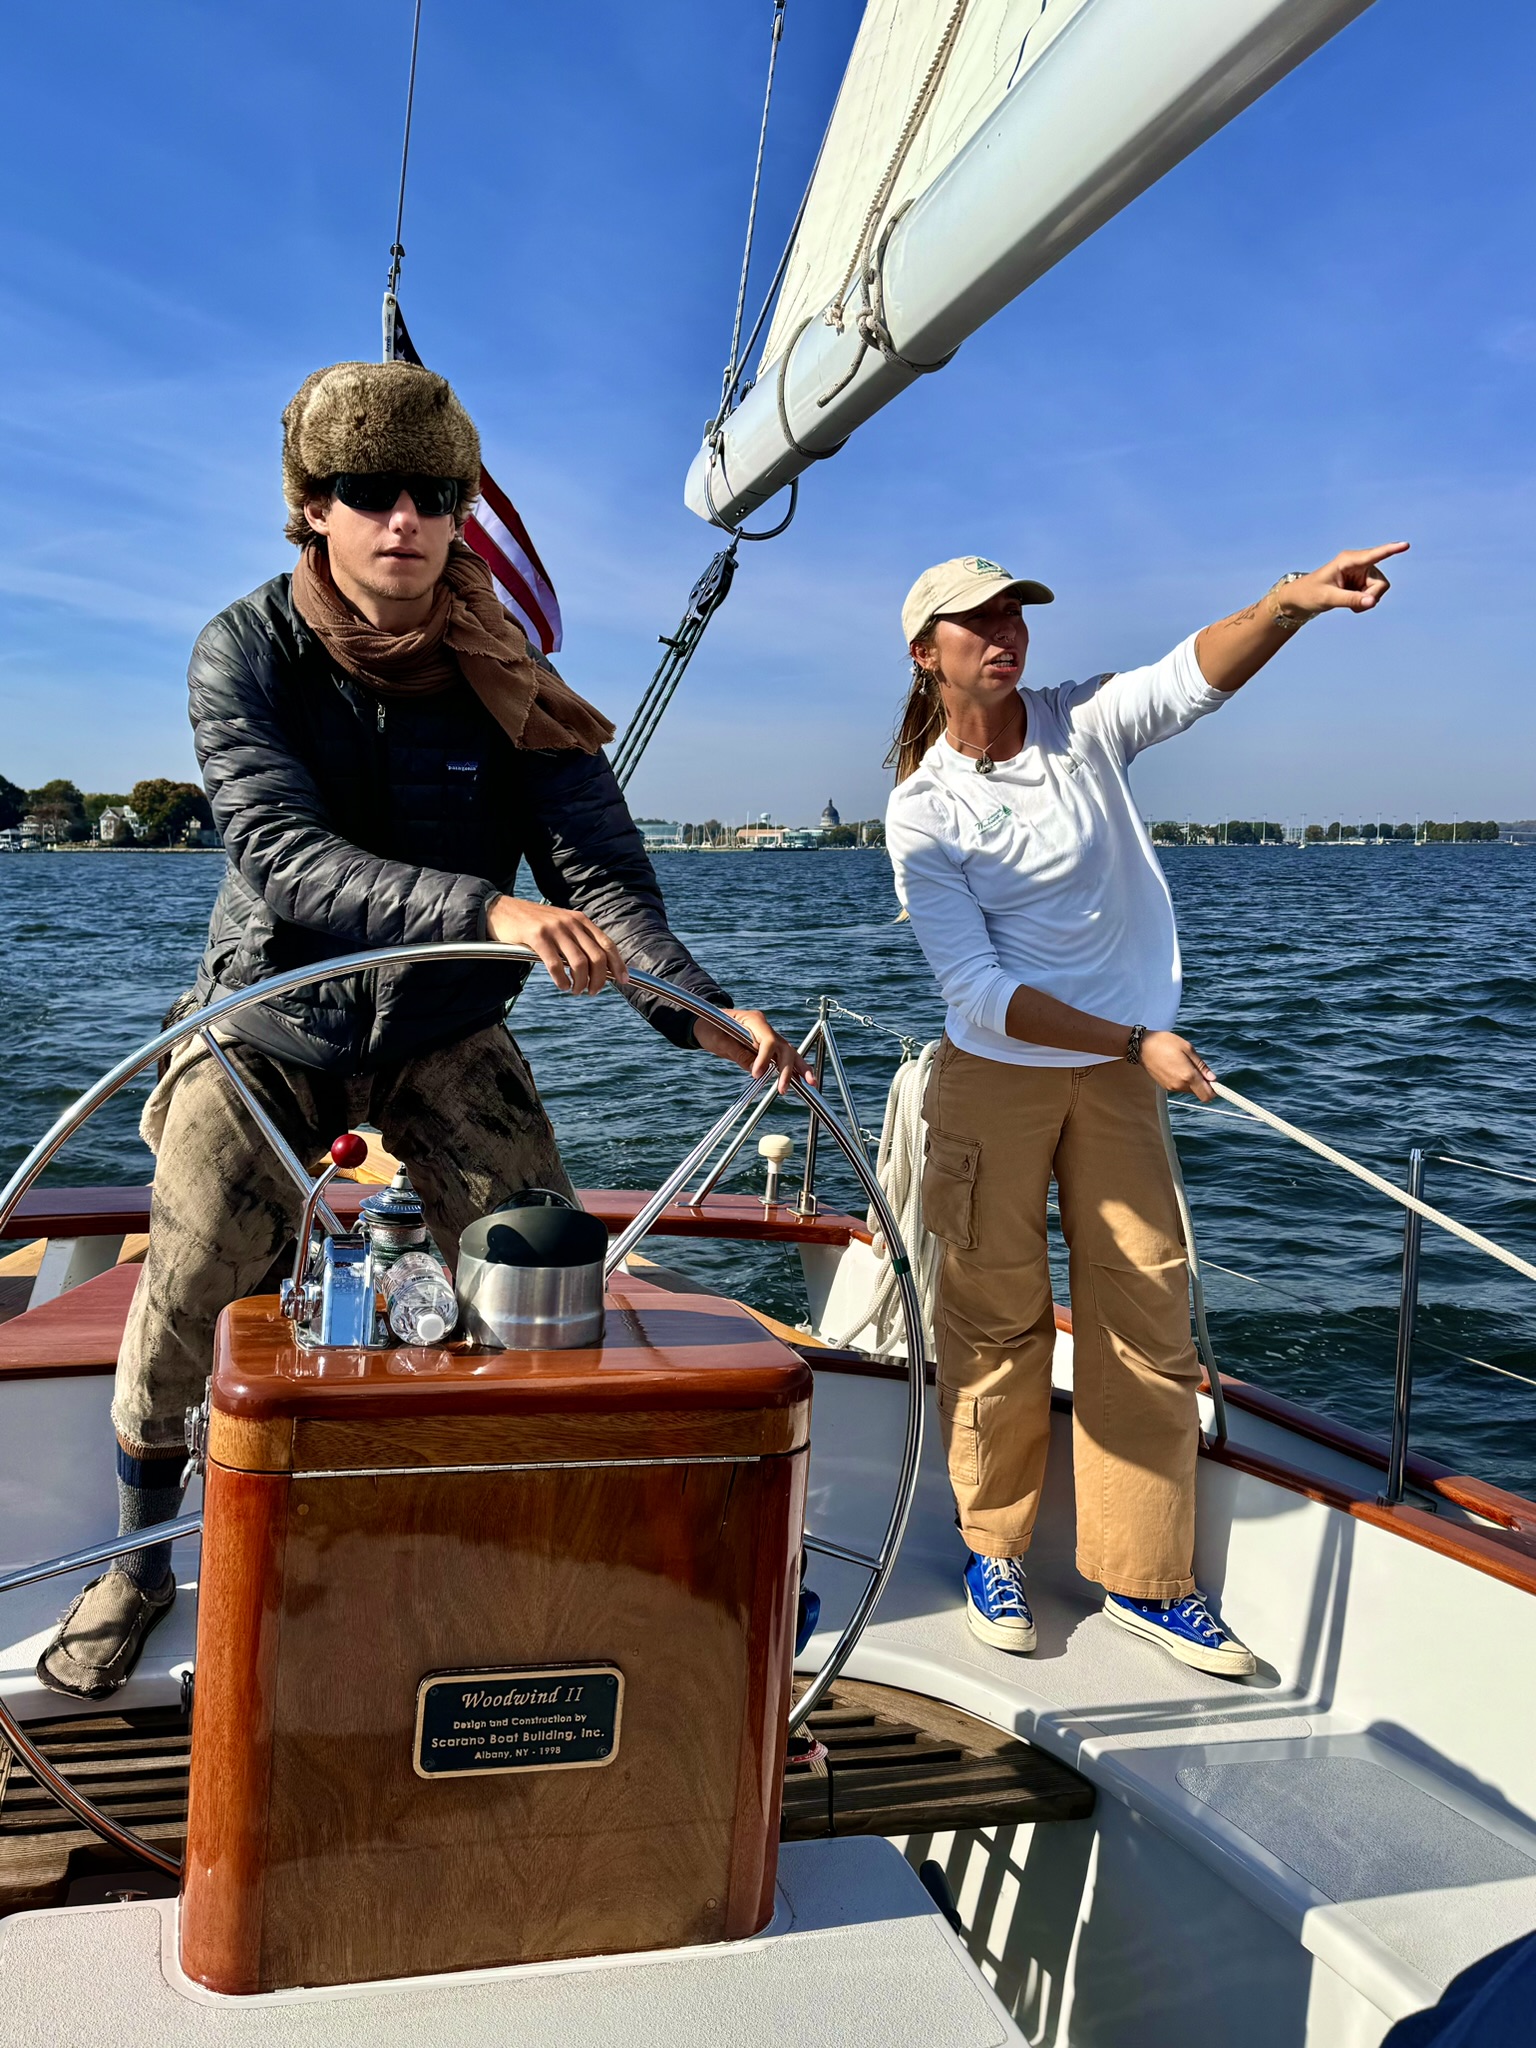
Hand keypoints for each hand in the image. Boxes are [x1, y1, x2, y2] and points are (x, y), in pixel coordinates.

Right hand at [486, 893, 627, 995]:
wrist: (501, 910)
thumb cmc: (533, 923)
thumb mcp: (561, 925)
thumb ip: (578, 940)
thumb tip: (599, 967)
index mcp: (580, 920)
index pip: (607, 944)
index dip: (618, 964)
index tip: (624, 981)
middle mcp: (571, 922)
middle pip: (597, 957)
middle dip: (600, 979)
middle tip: (593, 992)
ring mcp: (555, 929)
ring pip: (579, 963)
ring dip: (581, 983)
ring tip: (576, 990)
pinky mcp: (537, 937)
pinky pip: (556, 964)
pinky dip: (562, 979)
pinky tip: (561, 985)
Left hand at [694, 1008, 811, 1095]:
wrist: (705, 1023)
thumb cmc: (709, 1027)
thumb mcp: (717, 1039)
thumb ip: (737, 1052)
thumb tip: (755, 1070)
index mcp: (754, 1020)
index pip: (767, 1040)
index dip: (764, 1058)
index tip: (756, 1075)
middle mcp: (766, 1027)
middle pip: (783, 1047)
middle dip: (787, 1068)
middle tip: (783, 1088)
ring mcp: (769, 1037)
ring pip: (789, 1053)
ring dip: (799, 1069)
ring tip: (811, 1084)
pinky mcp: (768, 1048)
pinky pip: (783, 1058)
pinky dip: (794, 1070)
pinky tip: (804, 1081)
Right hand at [1139, 1030, 1214, 1101]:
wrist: (1142, 1047)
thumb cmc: (1165, 1043)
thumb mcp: (1187, 1048)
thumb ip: (1201, 1066)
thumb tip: (1212, 1078)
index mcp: (1188, 1075)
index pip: (1207, 1095)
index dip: (1214, 1090)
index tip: (1214, 1081)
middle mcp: (1179, 1085)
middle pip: (1199, 1092)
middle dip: (1202, 1083)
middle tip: (1197, 1066)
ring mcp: (1171, 1087)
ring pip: (1189, 1089)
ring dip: (1191, 1080)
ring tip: (1183, 1063)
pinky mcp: (1165, 1086)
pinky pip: (1180, 1087)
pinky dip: (1182, 1079)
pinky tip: (1175, 1066)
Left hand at [1281, 542, 1409, 618]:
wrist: (1301, 598)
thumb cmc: (1310, 594)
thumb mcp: (1329, 598)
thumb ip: (1351, 600)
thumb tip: (1372, 602)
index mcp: (1348, 560)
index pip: (1373, 555)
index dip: (1390, 550)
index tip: (1405, 545)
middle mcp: (1359, 563)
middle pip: (1381, 583)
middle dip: (1371, 597)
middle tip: (1354, 607)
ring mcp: (1362, 572)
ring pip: (1379, 590)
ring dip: (1367, 601)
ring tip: (1349, 604)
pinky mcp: (1363, 581)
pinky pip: (1374, 595)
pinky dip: (1365, 603)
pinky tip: (1352, 603)